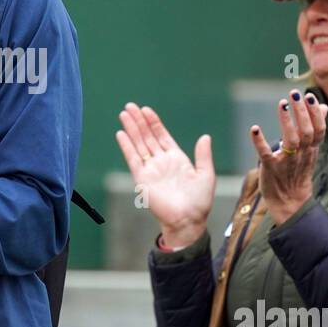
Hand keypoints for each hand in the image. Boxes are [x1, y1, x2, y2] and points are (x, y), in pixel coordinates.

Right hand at [115, 102, 214, 249]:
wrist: (187, 220)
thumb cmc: (199, 202)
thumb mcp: (206, 175)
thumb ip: (203, 155)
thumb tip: (205, 136)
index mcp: (177, 159)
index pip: (162, 136)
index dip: (154, 122)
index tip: (146, 109)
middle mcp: (161, 162)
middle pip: (147, 136)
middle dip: (139, 121)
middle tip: (130, 106)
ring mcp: (151, 169)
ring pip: (139, 144)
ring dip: (132, 129)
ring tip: (124, 113)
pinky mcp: (142, 179)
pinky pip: (133, 159)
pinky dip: (127, 146)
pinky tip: (121, 134)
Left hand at [250, 89, 326, 225]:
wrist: (290, 203)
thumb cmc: (298, 172)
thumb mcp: (310, 151)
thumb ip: (314, 129)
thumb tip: (323, 107)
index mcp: (311, 150)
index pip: (318, 129)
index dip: (315, 113)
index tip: (310, 96)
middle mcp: (301, 155)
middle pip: (305, 131)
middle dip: (301, 111)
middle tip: (294, 93)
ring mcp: (286, 162)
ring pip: (290, 140)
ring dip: (286, 121)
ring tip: (282, 104)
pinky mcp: (270, 168)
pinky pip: (265, 154)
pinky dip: (260, 141)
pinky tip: (255, 129)